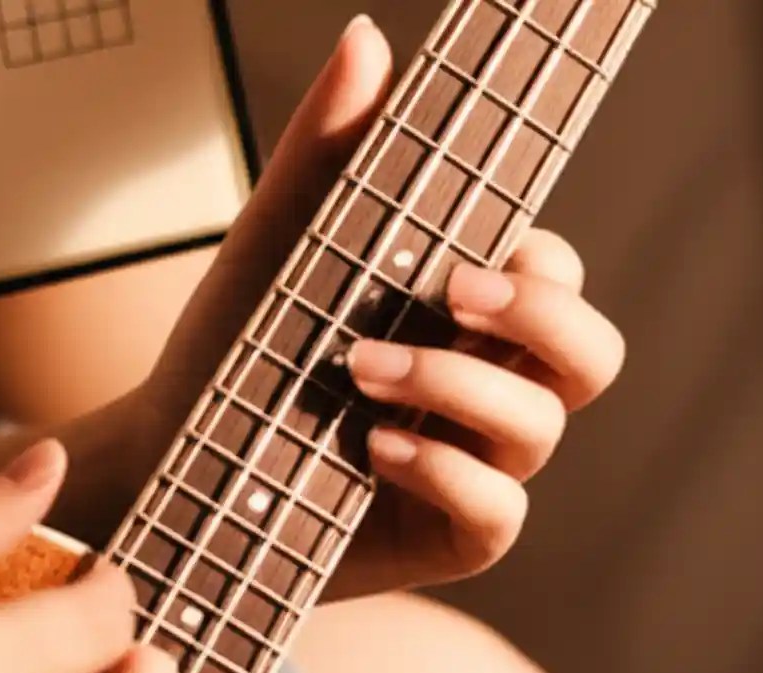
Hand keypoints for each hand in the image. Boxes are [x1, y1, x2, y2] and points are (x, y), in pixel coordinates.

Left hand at [140, 18, 623, 598]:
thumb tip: (367, 39)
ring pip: (543, 427)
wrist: (173, 451)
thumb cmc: (239, 346)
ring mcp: (474, 462)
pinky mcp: (449, 533)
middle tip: (455, 293)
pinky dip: (448, 471)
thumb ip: (328, 152)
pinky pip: (500, 512)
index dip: (540, 266)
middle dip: (542, 319)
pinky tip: (377, 446)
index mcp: (465, 317)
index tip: (468, 255)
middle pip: (589, 355)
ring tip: (360, 367)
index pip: (554, 276)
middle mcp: (487, 386)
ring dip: (460, 387)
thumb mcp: (278, 243)